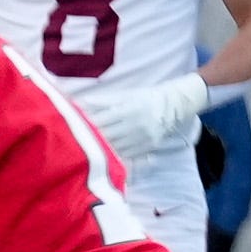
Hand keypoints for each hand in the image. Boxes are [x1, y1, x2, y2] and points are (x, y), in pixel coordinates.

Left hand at [75, 73, 207, 159]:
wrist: (175, 104)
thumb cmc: (146, 97)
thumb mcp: (126, 95)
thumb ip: (104, 100)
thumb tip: (81, 102)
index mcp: (129, 109)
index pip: (102, 120)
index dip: (87, 124)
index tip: (75, 126)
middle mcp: (137, 125)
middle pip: (108, 135)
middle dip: (91, 138)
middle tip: (77, 141)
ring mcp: (144, 137)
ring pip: (116, 147)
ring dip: (101, 149)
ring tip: (88, 150)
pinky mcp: (149, 146)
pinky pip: (129, 154)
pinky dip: (116, 156)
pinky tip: (106, 156)